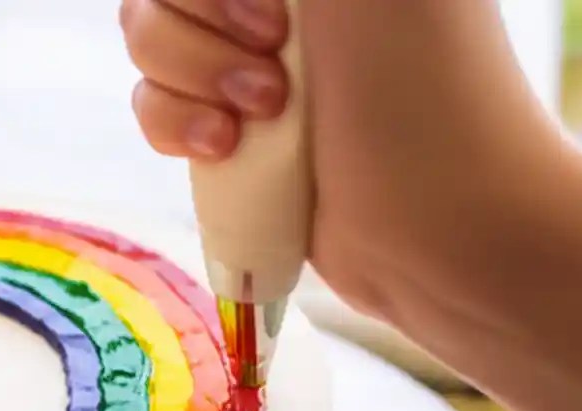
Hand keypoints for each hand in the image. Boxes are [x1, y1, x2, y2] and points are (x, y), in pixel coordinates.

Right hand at [121, 0, 562, 318]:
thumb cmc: (420, 79)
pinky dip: (173, 125)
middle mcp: (283, 1)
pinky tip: (225, 151)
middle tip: (277, 86)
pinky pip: (154, 104)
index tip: (277, 22)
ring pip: (148, 39)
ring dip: (189, 79)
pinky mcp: (229, 128)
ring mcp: (249, 59)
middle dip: (203, 35)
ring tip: (256, 124)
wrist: (434, 217)